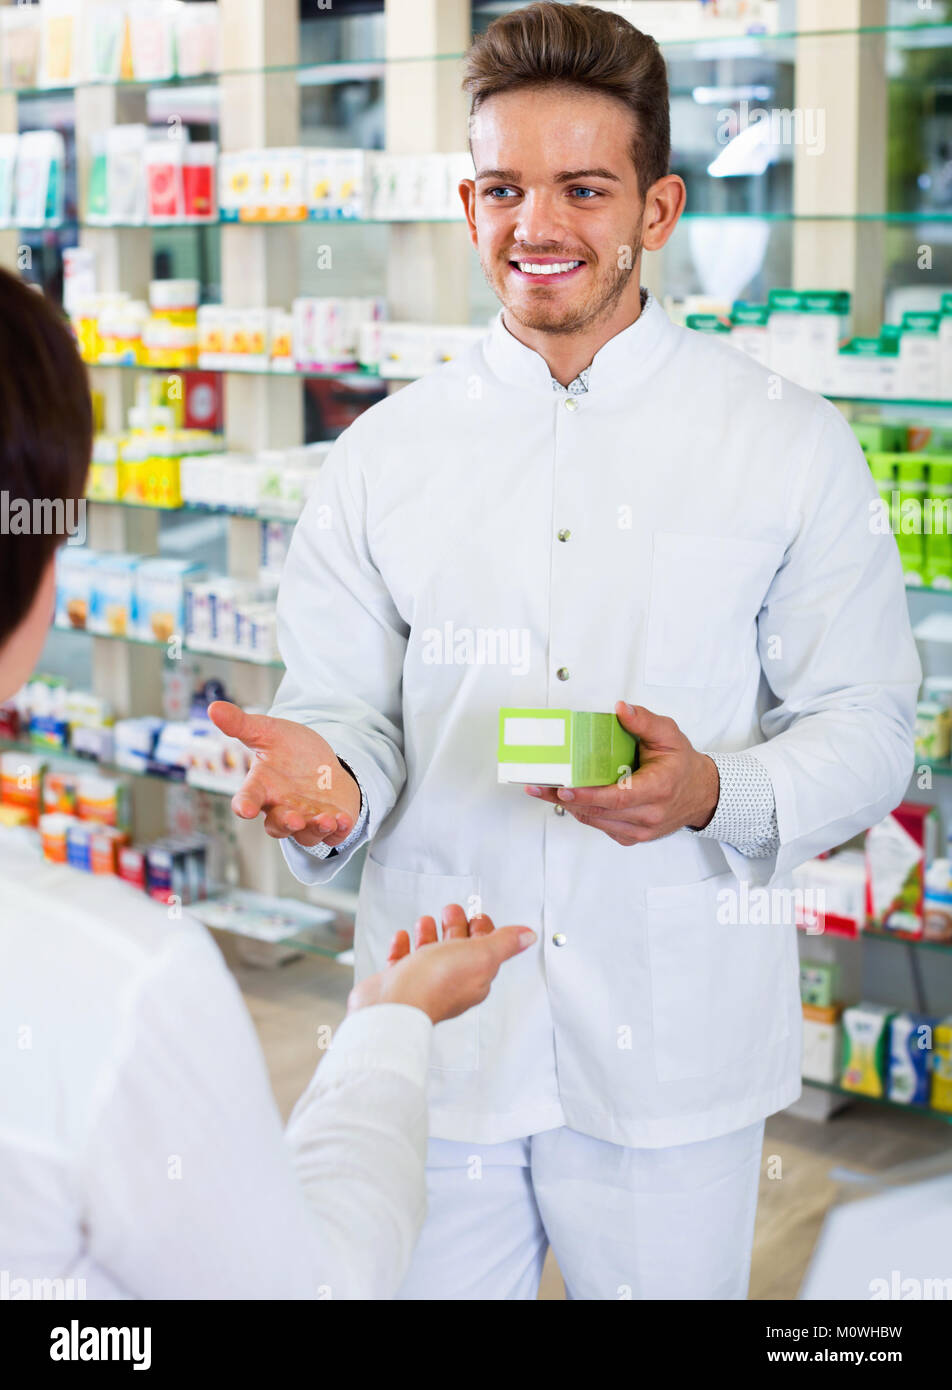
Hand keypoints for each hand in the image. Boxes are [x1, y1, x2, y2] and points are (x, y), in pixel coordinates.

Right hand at [207, 700, 361, 848]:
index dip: (244, 805)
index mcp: (262, 788)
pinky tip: (344, 820)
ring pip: (305, 835)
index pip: (247, 799)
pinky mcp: (329, 824)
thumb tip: (214, 707)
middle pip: (277, 825)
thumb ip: (242, 724)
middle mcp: (281, 808)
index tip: (244, 809)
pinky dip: (338, 832)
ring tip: (326, 819)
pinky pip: (332, 836)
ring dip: (315, 829)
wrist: (321, 761)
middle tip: (295, 819)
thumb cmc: (289, 750)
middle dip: (286, 824)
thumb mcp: (268, 732)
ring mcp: (306, 819)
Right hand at [347, 904, 536, 1023]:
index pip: (485, 950)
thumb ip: (504, 943)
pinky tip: (402, 938)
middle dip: (456, 927)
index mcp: (475, 977)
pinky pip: (403, 963)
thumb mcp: (479, 955)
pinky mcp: (399, 985)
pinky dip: (403, 948)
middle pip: (457, 950)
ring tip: (426, 922)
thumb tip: (527, 936)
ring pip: (430, 955)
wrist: (394, 1006)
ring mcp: (424, 984)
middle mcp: (451, 983)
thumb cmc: (434, 984)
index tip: (477, 915)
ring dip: (429, 935)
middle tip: (451, 911)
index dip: (482, 929)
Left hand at [526, 701, 718, 846]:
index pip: (618, 797)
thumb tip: (621, 709)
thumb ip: (644, 721)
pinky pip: (600, 825)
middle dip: (565, 798)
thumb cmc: (682, 764)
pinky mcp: (632, 836)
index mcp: (659, 789)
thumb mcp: (669, 735)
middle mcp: (650, 815)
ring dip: (568, 806)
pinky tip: (566, 798)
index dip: (587, 794)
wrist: (700, 793)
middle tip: (538, 785)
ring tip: (543, 789)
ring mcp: (640, 830)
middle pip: (599, 811)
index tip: (563, 787)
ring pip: (596, 821)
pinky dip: (582, 811)